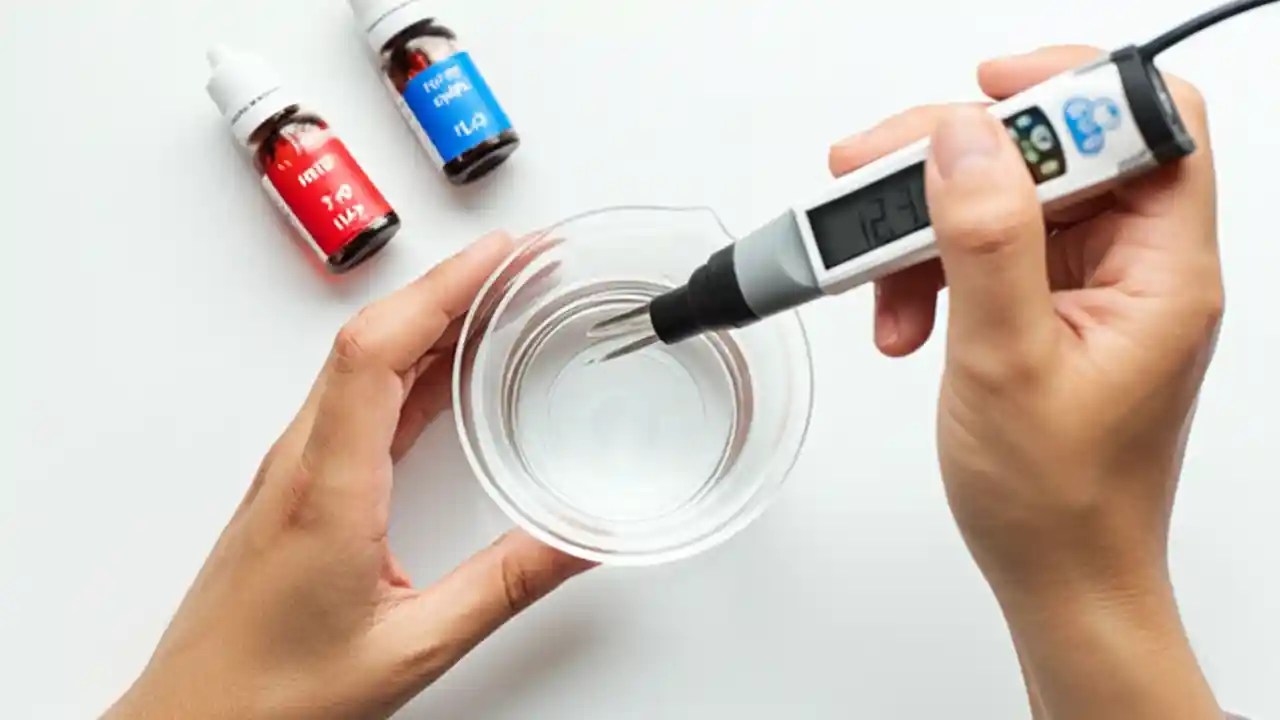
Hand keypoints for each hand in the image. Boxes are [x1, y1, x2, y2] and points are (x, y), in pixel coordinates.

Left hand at [107, 232, 594, 719]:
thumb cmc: (273, 696)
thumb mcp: (412, 647)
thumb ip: (503, 587)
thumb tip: (577, 540)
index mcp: (327, 489)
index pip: (378, 351)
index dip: (442, 289)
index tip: (501, 256)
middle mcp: (302, 464)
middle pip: (373, 339)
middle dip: (451, 287)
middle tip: (521, 265)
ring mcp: (295, 471)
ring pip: (362, 364)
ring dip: (430, 322)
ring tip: (498, 301)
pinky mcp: (298, 488)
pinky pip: (358, 401)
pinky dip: (411, 367)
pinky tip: (447, 372)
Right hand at [831, 47, 1222, 716]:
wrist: (1057, 573)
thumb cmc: (1057, 499)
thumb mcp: (1005, 364)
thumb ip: (987, 242)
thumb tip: (962, 140)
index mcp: (1164, 272)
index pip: (1149, 124)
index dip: (1071, 86)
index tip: (982, 93)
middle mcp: (1139, 268)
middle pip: (1056, 153)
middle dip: (956, 160)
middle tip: (874, 172)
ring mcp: (1094, 289)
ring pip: (1008, 202)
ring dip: (929, 227)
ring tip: (876, 275)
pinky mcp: (1053, 309)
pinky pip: (988, 252)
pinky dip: (932, 270)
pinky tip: (901, 317)